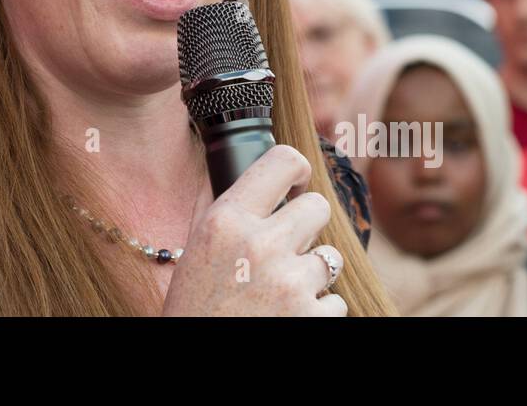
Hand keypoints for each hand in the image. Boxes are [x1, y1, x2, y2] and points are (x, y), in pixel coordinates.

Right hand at [162, 144, 347, 315]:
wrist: (192, 365)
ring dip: (311, 276)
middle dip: (306, 228)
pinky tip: (285, 320)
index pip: (283, 160)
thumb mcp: (198, 250)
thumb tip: (267, 184)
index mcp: (225, 220)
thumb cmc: (194, 309)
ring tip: (277, 296)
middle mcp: (260, 244)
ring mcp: (290, 283)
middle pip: (318, 207)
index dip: (297, 170)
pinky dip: (317, 313)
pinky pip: (334, 302)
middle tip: (287, 249)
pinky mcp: (313, 318)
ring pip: (329, 258)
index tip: (296, 185)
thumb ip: (231, 216)